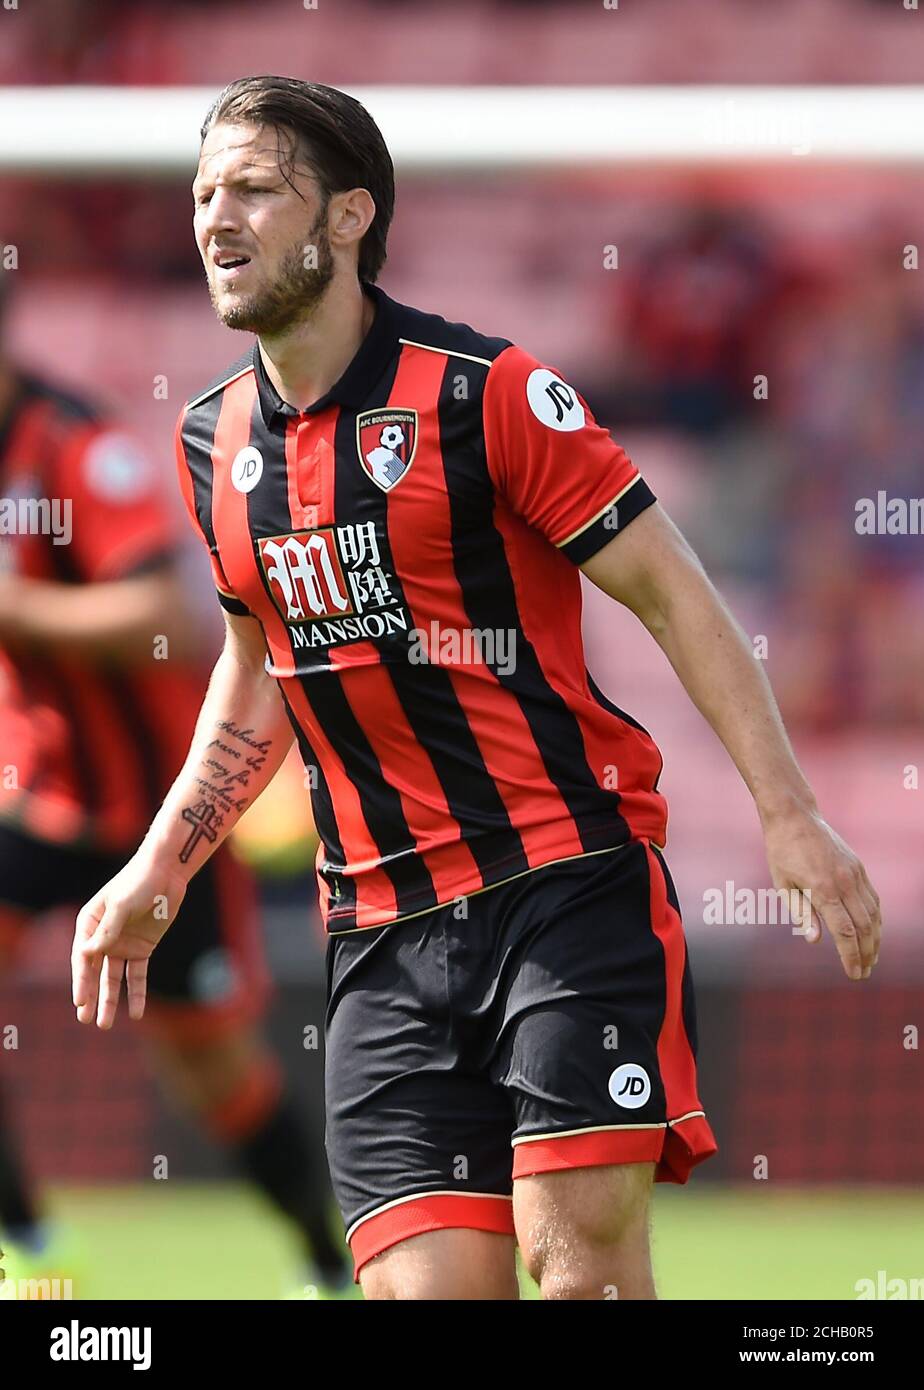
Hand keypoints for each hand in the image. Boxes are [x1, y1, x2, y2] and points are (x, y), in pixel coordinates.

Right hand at [71, 852, 189, 1027]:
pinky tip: (137, 1013)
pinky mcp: (142, 948)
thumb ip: (108, 929)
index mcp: (90, 923)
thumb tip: (88, 953)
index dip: (81, 980)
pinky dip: (137, 993)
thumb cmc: (139, 881)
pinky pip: (137, 975)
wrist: (166, 872)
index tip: (81, 1001)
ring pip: (113, 978)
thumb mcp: (122, 904)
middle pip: (94, 971)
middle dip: (90, 995)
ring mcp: (122, 944)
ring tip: (104, 1024)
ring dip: (109, 1000)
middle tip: (85, 1019)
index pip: (82, 957)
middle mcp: (103, 937)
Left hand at [762, 808, 880, 980]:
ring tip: (871, 959)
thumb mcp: (782, 885)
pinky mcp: (858, 868)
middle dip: (866, 954)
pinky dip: (876, 919)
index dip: (851, 957)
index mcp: (823, 890)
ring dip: (875, 940)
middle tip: (863, 973)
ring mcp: (855, 874)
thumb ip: (801, 913)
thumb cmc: (782, 852)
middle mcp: (844, 883)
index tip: (854, 975)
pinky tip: (873, 933)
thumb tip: (815, 941)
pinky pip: (873, 899)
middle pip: (864, 928)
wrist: (795, 817)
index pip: (844, 933)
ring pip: (873, 915)